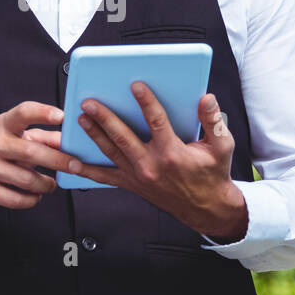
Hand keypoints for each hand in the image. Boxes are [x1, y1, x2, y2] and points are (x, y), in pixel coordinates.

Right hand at [0, 101, 84, 235]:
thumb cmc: (0, 153)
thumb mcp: (18, 139)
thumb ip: (45, 138)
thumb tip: (69, 142)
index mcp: (2, 125)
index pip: (23, 112)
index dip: (43, 113)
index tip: (62, 117)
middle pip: (31, 151)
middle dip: (58, 160)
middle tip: (76, 166)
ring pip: (27, 180)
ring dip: (46, 184)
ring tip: (50, 184)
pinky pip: (18, 199)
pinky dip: (32, 199)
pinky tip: (34, 195)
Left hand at [74, 82, 248, 241]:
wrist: (205, 208)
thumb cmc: (212, 175)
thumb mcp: (221, 147)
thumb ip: (213, 121)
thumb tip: (206, 98)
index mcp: (173, 153)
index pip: (156, 122)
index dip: (146, 102)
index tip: (136, 85)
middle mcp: (152, 165)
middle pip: (123, 136)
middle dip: (104, 118)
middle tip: (90, 102)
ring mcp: (139, 176)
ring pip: (110, 152)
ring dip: (93, 135)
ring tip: (81, 118)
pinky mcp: (132, 184)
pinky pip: (105, 178)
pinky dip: (87, 171)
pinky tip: (72, 162)